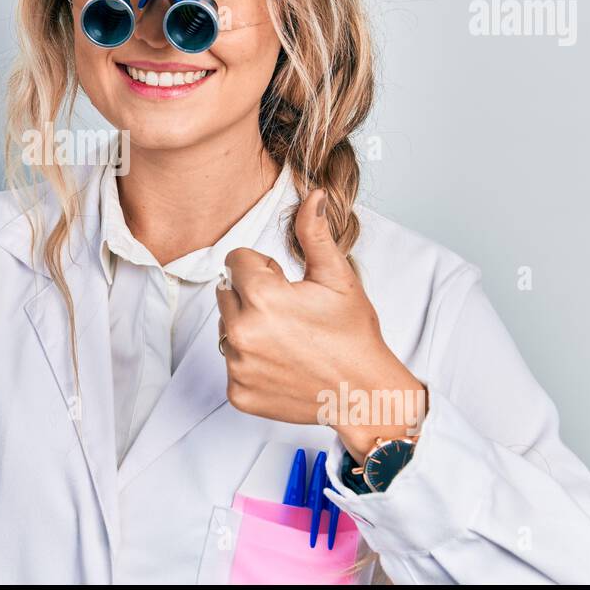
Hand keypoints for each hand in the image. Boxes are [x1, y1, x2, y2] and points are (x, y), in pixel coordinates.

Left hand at [216, 189, 426, 461]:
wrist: (363, 394)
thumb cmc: (354, 336)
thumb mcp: (337, 278)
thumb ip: (315, 233)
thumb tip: (313, 195)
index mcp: (262, 297)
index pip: (235, 261)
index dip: (263, 269)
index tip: (286, 286)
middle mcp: (241, 332)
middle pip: (226, 292)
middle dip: (251, 296)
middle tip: (289, 314)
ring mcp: (238, 366)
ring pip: (225, 327)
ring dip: (248, 327)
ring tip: (286, 340)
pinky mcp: (238, 393)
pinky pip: (231, 363)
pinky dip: (251, 362)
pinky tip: (281, 364)